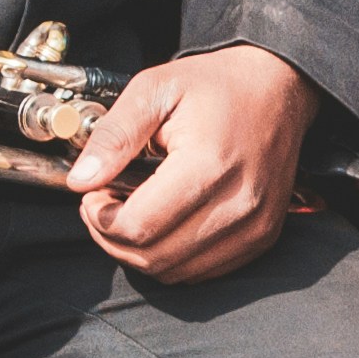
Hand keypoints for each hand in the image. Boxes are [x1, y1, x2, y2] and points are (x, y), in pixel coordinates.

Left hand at [64, 44, 315, 282]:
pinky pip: (203, 271)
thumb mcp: (155, 89)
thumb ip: (115, 135)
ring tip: (132, 213)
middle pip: (154, 257)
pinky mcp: (263, 236)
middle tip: (104, 207)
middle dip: (113, 239)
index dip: (101, 219)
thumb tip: (81, 180)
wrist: (277, 87)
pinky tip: (163, 224)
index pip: (140, 226)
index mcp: (209, 164)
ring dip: (140, 252)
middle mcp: (239, 203)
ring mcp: (256, 225)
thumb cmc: (217, 85)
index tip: (92, 196)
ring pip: (176, 271)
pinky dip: (172, 257)